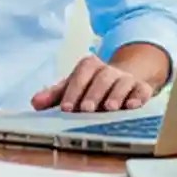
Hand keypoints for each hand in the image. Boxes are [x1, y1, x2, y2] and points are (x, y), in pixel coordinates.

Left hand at [30, 54, 155, 112]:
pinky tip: (132, 106)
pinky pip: (142, 90)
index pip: (80, 75)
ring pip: (122, 83)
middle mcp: (109, 71)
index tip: (66, 108)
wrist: (127, 75)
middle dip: (93, 94)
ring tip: (109, 108)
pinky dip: (138, 97)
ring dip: (116, 95)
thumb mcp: (74, 86)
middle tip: (85, 109)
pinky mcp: (142, 87)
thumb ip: (55, 94)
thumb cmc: (94, 85)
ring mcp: (127, 78)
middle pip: (102, 78)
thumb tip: (35, 103)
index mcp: (90, 67)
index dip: (73, 91)